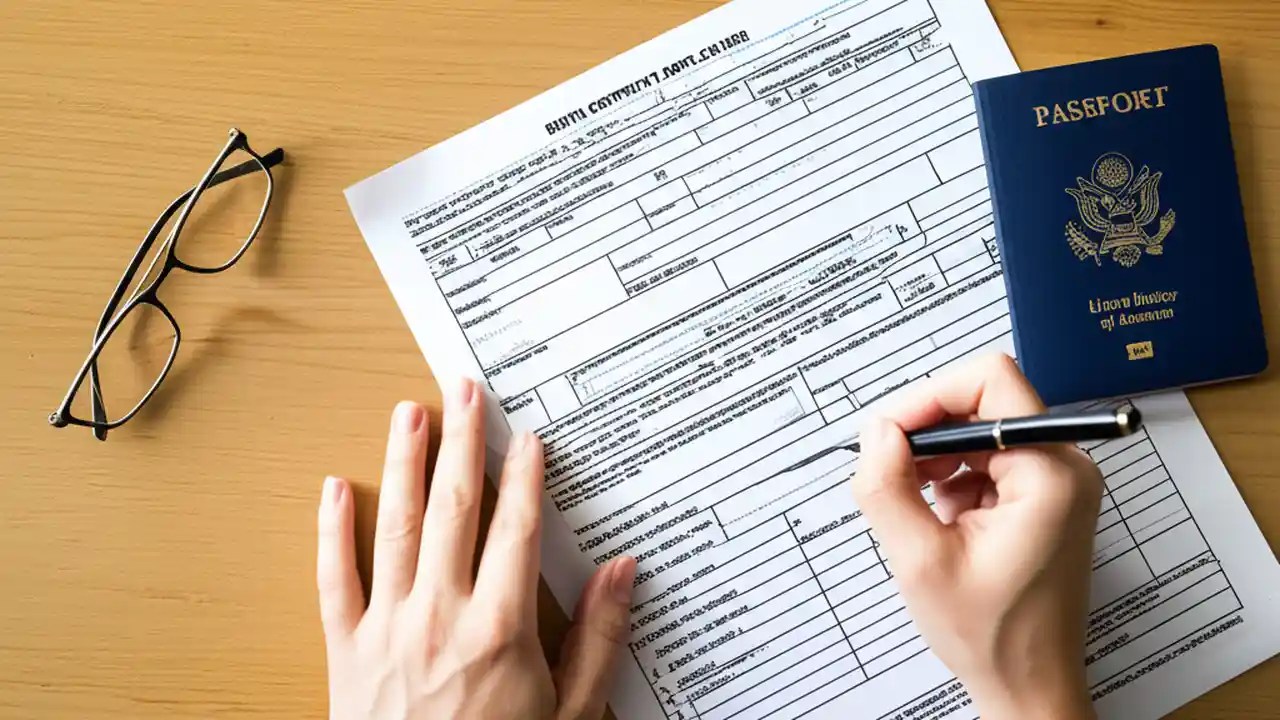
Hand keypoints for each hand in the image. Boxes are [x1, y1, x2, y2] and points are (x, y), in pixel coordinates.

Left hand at [316, 378, 636, 719]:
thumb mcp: (571, 714)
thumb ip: (599, 639)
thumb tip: (623, 573)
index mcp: (499, 629)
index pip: (516, 529)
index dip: (524, 476)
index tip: (528, 437)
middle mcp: (439, 616)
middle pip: (453, 510)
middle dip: (462, 444)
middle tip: (466, 392)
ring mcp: (386, 630)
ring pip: (394, 528)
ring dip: (402, 465)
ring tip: (408, 414)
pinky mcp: (345, 651)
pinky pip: (334, 580)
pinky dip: (331, 532)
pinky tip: (333, 487)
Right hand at [851, 355, 1101, 719]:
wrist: (1028, 686)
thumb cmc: (992, 637)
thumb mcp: (920, 561)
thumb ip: (888, 487)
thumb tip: (875, 432)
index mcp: (1050, 474)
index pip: (990, 380)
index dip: (930, 395)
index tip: (890, 431)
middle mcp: (1065, 466)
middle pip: (984, 401)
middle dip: (928, 429)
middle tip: (889, 468)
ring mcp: (1057, 482)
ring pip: (981, 430)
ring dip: (937, 456)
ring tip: (913, 504)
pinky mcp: (1042, 498)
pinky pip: (988, 459)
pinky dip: (952, 477)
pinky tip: (936, 519)